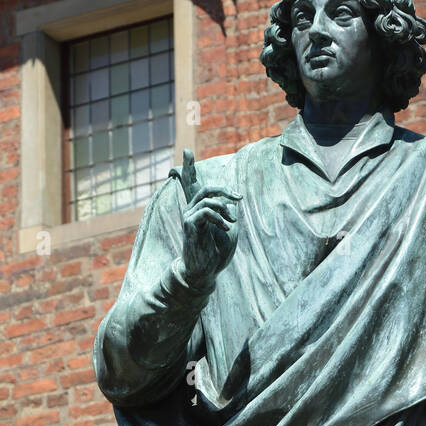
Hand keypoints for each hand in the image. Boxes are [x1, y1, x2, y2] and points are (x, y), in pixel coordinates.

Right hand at [179, 151, 240, 286]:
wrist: (204, 273)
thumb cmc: (216, 254)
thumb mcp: (228, 230)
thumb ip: (228, 214)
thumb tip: (232, 203)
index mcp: (200, 210)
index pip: (192, 185)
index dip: (188, 168)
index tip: (186, 152)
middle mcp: (192, 210)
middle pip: (205, 188)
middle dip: (224, 189)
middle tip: (238, 197)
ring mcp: (189, 217)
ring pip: (207, 198)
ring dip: (224, 208)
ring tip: (232, 222)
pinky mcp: (189, 225)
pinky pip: (205, 211)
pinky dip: (218, 217)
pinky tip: (226, 228)